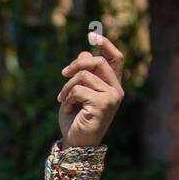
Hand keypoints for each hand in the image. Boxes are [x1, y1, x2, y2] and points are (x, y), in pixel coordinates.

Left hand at [58, 34, 123, 148]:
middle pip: (98, 62)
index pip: (116, 58)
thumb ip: (82, 75)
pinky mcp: (103, 104)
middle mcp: (116, 90)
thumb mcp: (75, 94)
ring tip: (62, 100)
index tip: (91, 36)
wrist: (75, 143)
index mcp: (112, 85)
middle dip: (76, 65)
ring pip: (84, 76)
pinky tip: (69, 109)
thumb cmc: (75, 120)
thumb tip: (84, 53)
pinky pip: (79, 89)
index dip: (105, 45)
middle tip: (62, 74)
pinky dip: (68, 98)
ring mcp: (112, 97)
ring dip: (67, 87)